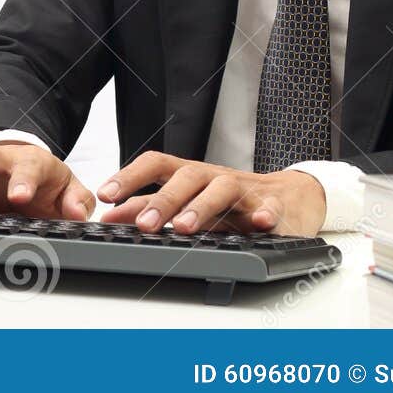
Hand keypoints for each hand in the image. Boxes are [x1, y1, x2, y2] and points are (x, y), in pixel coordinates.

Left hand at [95, 151, 325, 236]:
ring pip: (222, 190)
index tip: (105, 194)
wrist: (287, 197)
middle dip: (163, 200)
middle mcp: (213, 177)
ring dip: (202, 207)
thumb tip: (108, 216)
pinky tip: (262, 223)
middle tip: (144, 225)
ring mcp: (244, 190)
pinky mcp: (274, 206)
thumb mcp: (187, 203)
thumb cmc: (229, 201)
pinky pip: (271, 207)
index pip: (156, 164)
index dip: (130, 176)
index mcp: (189, 175)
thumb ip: (148, 208)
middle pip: (186, 177)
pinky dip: (267, 214)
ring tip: (185, 228)